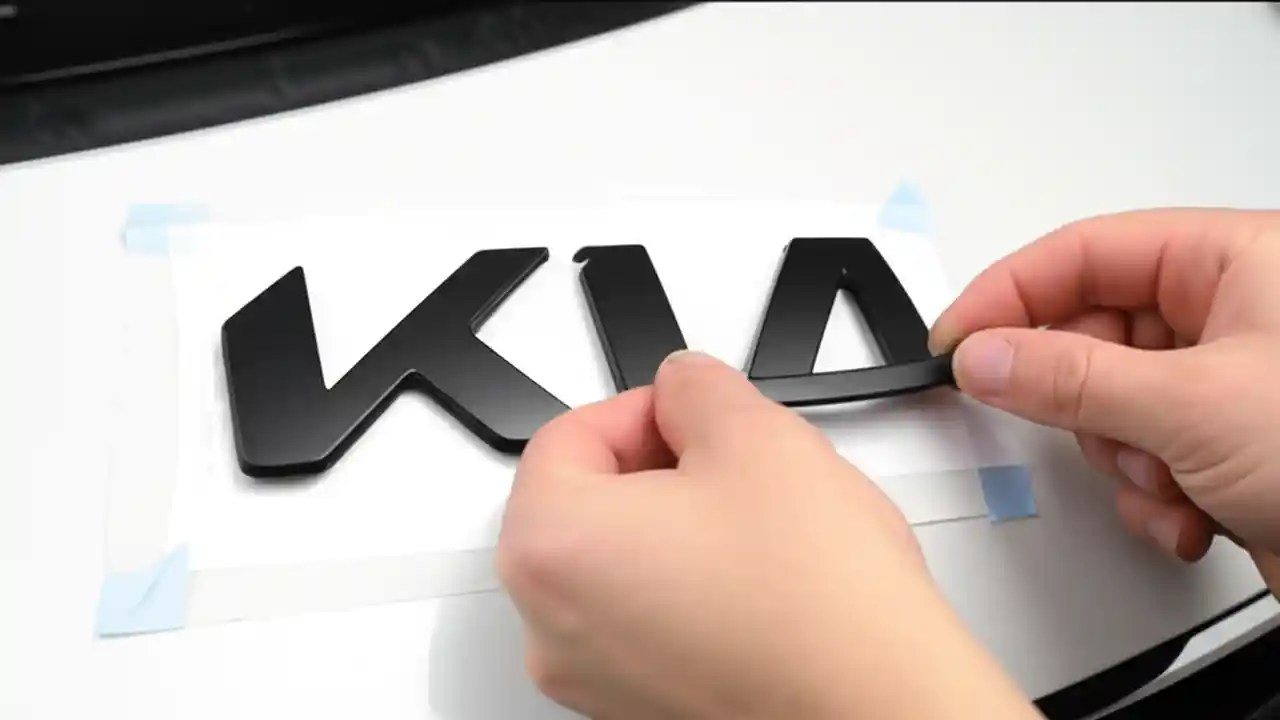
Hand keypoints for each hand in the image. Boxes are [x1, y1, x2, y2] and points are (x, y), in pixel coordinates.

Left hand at [498, 351, 1037, 718]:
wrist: (879, 708)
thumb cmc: (817, 607)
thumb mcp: (756, 435)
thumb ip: (696, 387)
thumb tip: (684, 388)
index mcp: (551, 546)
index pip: (567, 437)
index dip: (642, 408)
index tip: (693, 412)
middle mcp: (549, 625)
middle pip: (584, 501)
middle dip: (658, 465)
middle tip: (731, 459)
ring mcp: (592, 675)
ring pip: (618, 561)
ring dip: (677, 525)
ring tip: (757, 523)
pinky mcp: (640, 705)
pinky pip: (645, 618)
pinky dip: (688, 586)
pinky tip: (759, 578)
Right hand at [930, 208, 1279, 590]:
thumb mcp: (1194, 405)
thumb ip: (1071, 376)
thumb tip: (984, 355)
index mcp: (1235, 261)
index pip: (1086, 253)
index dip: (1009, 292)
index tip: (955, 337)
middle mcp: (1231, 314)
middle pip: (1091, 333)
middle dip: (1084, 400)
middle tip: (1078, 426)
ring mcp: (1225, 383)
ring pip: (1109, 404)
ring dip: (1124, 460)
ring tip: (1170, 480)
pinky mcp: (1222, 444)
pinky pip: (1140, 452)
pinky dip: (1149, 493)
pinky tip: (1192, 513)